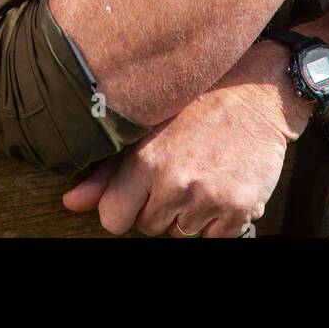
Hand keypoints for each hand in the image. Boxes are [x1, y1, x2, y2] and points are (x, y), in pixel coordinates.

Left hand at [62, 46, 301, 237]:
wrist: (258, 91)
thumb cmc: (197, 102)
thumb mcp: (149, 124)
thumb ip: (108, 169)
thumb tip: (70, 203)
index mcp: (146, 160)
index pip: (113, 219)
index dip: (124, 207)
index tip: (139, 189)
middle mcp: (176, 182)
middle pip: (149, 228)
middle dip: (158, 207)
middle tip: (178, 169)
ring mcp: (209, 198)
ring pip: (182, 233)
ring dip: (188, 212)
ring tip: (200, 171)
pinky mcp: (240, 209)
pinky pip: (215, 238)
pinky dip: (217, 220)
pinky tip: (220, 184)